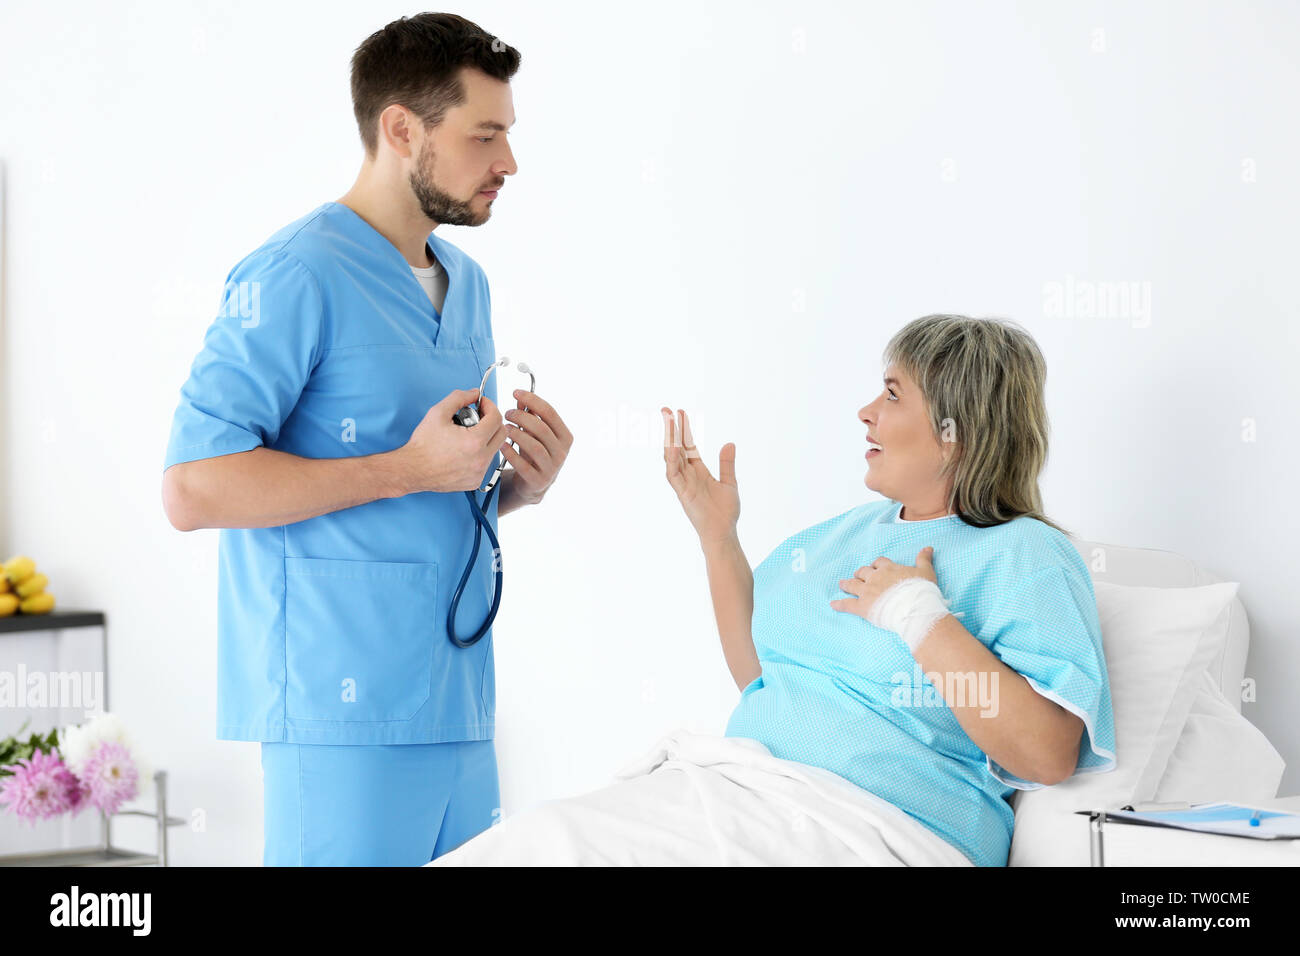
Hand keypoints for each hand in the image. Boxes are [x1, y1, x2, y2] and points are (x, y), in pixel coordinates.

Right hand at [400, 387, 507, 493]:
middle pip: (502, 434)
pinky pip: (486, 463)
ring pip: (494, 449)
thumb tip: (474, 393)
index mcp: (474, 442)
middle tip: (478, 417)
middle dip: (492, 421)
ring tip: (466, 435)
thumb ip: (458, 397)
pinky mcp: (475, 481)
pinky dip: (480, 454)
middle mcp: (480, 459)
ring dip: (486, 438)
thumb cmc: (423, 444)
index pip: (496, 418)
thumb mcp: (438, 412)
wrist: (412, 469)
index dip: (490, 406)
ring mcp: (479, 473)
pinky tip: (464, 450)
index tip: (481, 403)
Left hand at [500, 390, 573, 504]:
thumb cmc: (534, 454)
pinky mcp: (538, 481)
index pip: (550, 413)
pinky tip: (501, 445)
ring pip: (534, 447)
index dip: (532, 400)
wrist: (534, 484)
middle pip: (542, 429)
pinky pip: (523, 465)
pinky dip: (511, 453)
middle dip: (522, 417)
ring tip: (505, 428)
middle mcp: (561, 452)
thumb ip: (530, 416)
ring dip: (517, 434)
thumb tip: (520, 399)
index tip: (516, 393)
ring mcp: (551, 468)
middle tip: (507, 413)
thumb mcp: (534, 434)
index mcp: (565, 436)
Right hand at [661, 407, 738, 546]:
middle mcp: (688, 475)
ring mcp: (684, 484)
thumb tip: (730, 443)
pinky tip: (672, 447)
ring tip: (668, 422)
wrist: (723, 533)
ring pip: (672, 458)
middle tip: (665, 410)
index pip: (688, 445)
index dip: (684, 429)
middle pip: (676, 447)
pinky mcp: (683, 494)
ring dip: (669, 440)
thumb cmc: (725, 512)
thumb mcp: (730, 483)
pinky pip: (674, 475)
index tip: (680, 413)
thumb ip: (727, 464)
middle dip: (671, 429)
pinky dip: (671, 462)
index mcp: (698, 471)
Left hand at [830, 547, 937, 621]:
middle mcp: (875, 578)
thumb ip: (924, 559)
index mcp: (888, 569)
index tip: (876, 567)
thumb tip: (928, 547)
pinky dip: (839, 604)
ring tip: (842, 584)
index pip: (879, 562)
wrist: (915, 608)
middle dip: (860, 574)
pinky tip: (833, 604)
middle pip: (863, 572)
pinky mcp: (862, 606)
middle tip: (858, 576)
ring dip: (846, 584)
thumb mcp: (926, 572)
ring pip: (852, 585)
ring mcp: (867, 592)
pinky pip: (847, 604)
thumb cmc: (922, 590)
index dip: (877, 565)